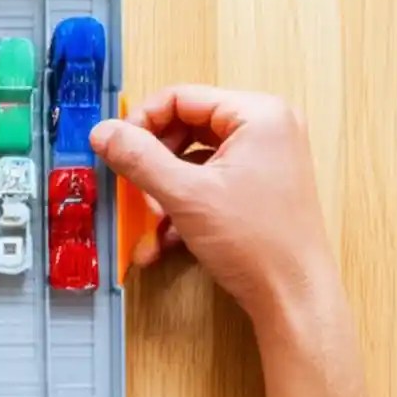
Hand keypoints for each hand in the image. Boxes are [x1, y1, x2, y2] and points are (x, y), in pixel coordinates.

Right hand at [90, 85, 335, 319]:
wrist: (293, 299)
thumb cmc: (256, 242)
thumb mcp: (185, 194)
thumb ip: (138, 158)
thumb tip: (102, 132)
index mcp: (258, 115)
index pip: (182, 98)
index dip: (141, 122)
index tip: (115, 149)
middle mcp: (265, 130)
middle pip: (185, 128)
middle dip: (152, 164)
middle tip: (131, 188)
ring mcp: (263, 160)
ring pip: (191, 161)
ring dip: (161, 192)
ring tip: (148, 224)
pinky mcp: (256, 189)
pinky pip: (206, 184)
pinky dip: (181, 208)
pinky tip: (163, 240)